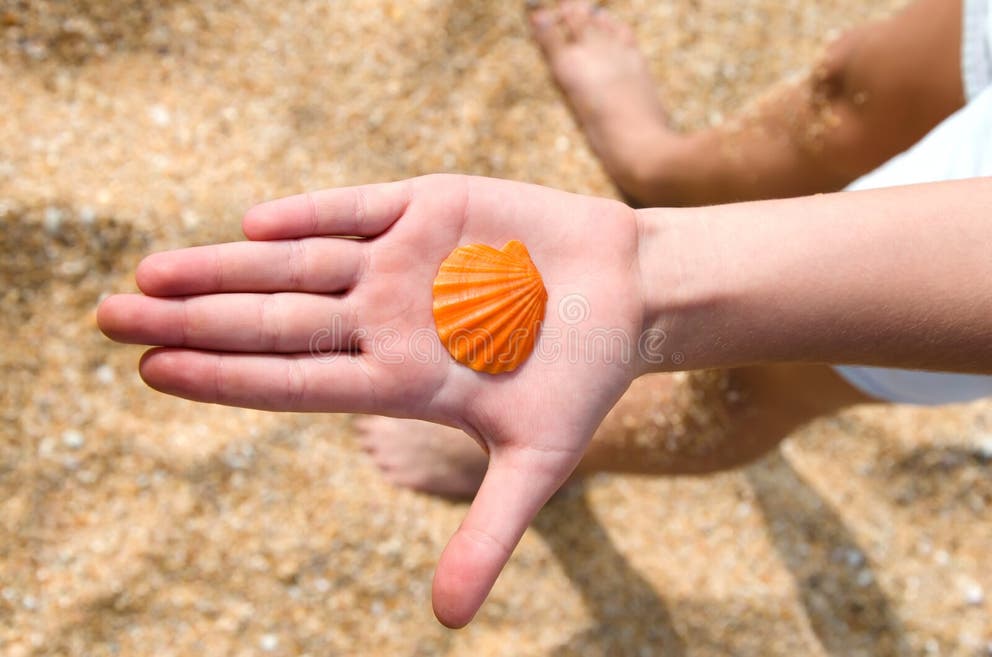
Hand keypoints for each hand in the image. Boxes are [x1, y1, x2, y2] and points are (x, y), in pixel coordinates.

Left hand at [98, 174, 649, 625]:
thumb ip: (490, 533)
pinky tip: (251, 225)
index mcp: (400, 377)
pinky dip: (309, 213)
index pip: (293, 381)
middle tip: (105, 315)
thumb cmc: (582, 375)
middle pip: (273, 320)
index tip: (150, 374)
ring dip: (226, 266)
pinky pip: (357, 208)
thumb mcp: (539, 461)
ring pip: (298, 262)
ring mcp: (402, 262)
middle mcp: (385, 318)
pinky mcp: (430, 208)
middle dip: (191, 319)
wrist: (627, 294)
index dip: (223, 378)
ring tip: (151, 272)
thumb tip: (447, 624)